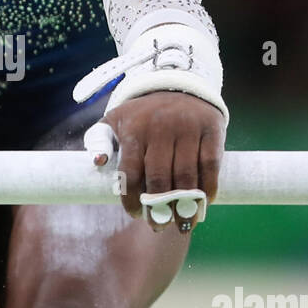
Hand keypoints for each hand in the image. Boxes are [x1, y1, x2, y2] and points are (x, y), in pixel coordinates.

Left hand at [103, 92, 224, 231]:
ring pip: (186, 175)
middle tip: (159, 225)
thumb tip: (97, 163)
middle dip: (159, 208)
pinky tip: (204, 203)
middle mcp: (160, 128)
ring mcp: (187, 128)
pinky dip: (209, 187)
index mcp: (133, 129)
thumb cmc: (141, 113)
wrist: (177, 82)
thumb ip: (98, 141)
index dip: (132, 200)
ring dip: (185, 205)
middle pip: (160, 179)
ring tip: (183, 223)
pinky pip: (210, 164)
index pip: (130, 174)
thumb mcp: (114, 121)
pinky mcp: (211, 128)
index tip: (135, 215)